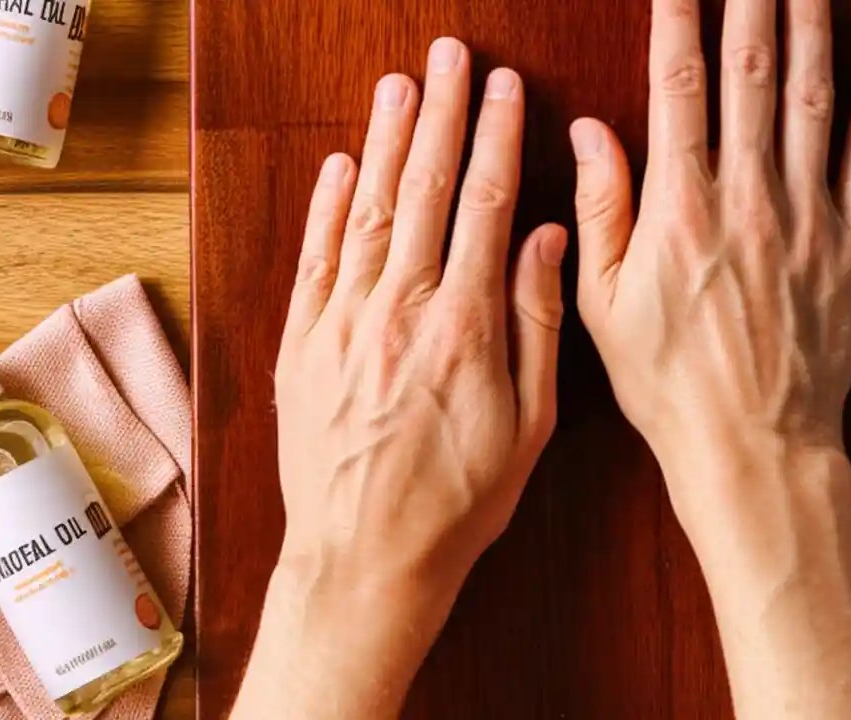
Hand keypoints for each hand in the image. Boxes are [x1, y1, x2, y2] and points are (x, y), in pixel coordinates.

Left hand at [235, 37, 565, 718]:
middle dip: (439, 114)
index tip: (503, 89)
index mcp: (464, 325)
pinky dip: (325, 206)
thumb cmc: (458, 500)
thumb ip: (538, 323)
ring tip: (399, 83)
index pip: (484, 207)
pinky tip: (339, 163)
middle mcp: (399, 308)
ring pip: (366, 210)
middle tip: (449, 56)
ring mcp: (342, 322)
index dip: (494, 139)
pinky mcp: (301, 344)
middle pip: (422, 189)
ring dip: (384, 140)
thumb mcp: (529, 423)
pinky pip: (314, 258)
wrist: (367, 558)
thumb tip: (548, 241)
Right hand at [571, 0, 850, 539]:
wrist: (755, 445)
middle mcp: (747, 197)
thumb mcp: (605, 306)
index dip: (677, 19)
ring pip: (813, 97)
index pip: (678, 87)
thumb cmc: (670, 384)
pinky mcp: (850, 242)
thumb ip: (601, 209)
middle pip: (752, 72)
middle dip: (750, 0)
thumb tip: (589, 131)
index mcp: (679, 209)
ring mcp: (807, 216)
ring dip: (810, 24)